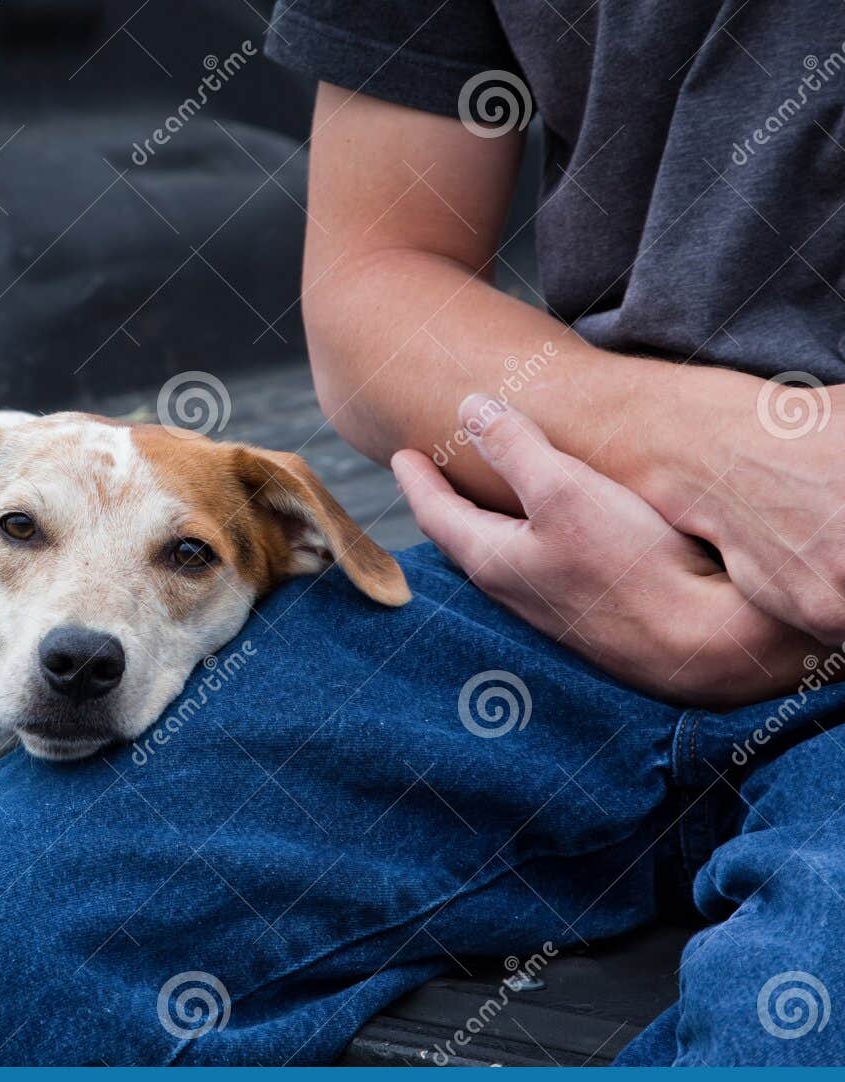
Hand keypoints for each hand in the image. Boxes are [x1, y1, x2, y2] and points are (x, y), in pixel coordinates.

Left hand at [393, 395, 826, 708]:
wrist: (708, 646)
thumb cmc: (633, 565)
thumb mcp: (565, 490)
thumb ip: (515, 447)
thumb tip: (468, 407)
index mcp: (491, 559)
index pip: (435, 513)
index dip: (416, 479)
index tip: (400, 455)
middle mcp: (512, 591)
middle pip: (464, 539)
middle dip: (445, 505)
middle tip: (432, 476)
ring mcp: (551, 609)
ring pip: (503, 557)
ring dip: (488, 525)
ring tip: (485, 501)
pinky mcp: (591, 616)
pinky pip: (542, 569)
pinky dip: (531, 542)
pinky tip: (554, 536)